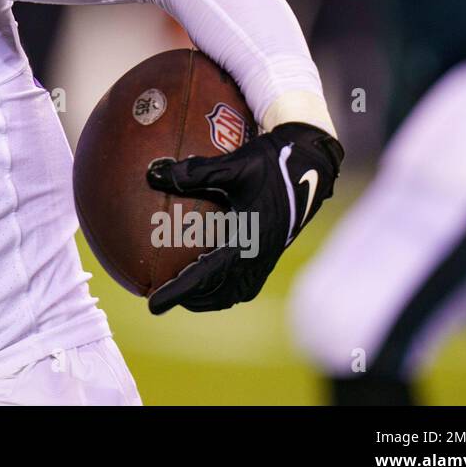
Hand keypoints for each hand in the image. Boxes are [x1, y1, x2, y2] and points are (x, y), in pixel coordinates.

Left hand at [144, 122, 343, 314]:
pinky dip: (224, 285)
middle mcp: (260, 255)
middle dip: (191, 299)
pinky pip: (246, 281)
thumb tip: (154, 174)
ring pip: (235, 292)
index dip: (178, 292)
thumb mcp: (234, 164)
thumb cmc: (272, 161)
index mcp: (250, 240)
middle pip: (221, 293)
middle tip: (161, 295)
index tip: (154, 304)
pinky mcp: (271, 251)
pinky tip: (208, 269)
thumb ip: (195, 171)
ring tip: (182, 289)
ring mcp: (269, 256)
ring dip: (208, 295)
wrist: (311, 162)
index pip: (207, 275)